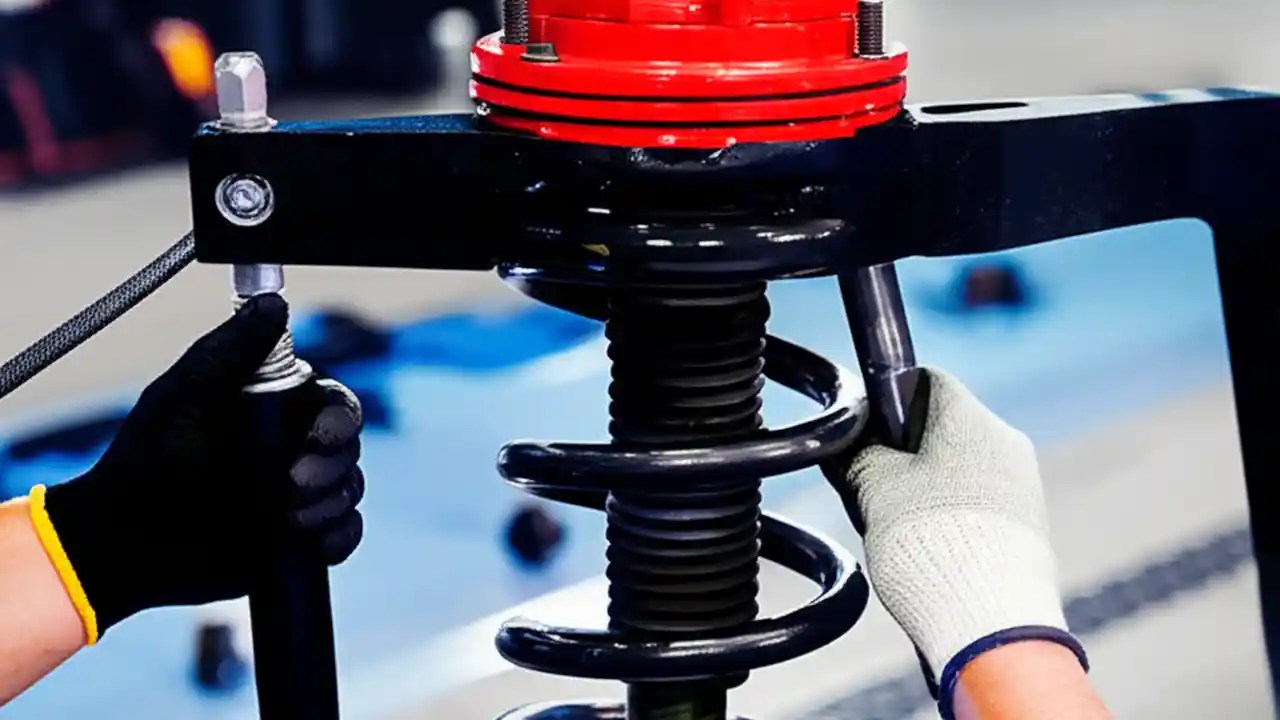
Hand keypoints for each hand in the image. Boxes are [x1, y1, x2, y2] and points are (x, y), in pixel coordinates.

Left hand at [39, 295, 364, 638]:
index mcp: (274, 410)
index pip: (336, 405)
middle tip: (292, 483)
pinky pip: (345, 534)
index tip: (319, 437)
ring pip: (350, 491)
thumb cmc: (149, 460)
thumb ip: (234, 347)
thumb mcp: (188, 393)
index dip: (339, 421)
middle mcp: (291, 449)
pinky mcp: (298, 540)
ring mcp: (298, 496)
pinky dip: (337, 538)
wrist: (129, 539)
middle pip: (350, 449)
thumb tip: (273, 302)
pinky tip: (307, 541)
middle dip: (330, 468)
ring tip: (286, 518)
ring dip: (328, 505)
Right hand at [839, 369, 1084, 693]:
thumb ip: (856, 453)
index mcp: (970, 418)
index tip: (864, 429)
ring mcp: (1022, 483)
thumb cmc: (927, 543)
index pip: (925, 379)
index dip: (888, 398)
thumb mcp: (872, 487)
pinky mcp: (1027, 523)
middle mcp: (1005, 441)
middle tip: (873, 485)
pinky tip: (928, 546)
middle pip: (944, 425)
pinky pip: (980, 500)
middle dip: (905, 449)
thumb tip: (841, 440)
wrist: (986, 619)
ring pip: (961, 465)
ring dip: (926, 485)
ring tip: (898, 525)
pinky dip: (950, 513)